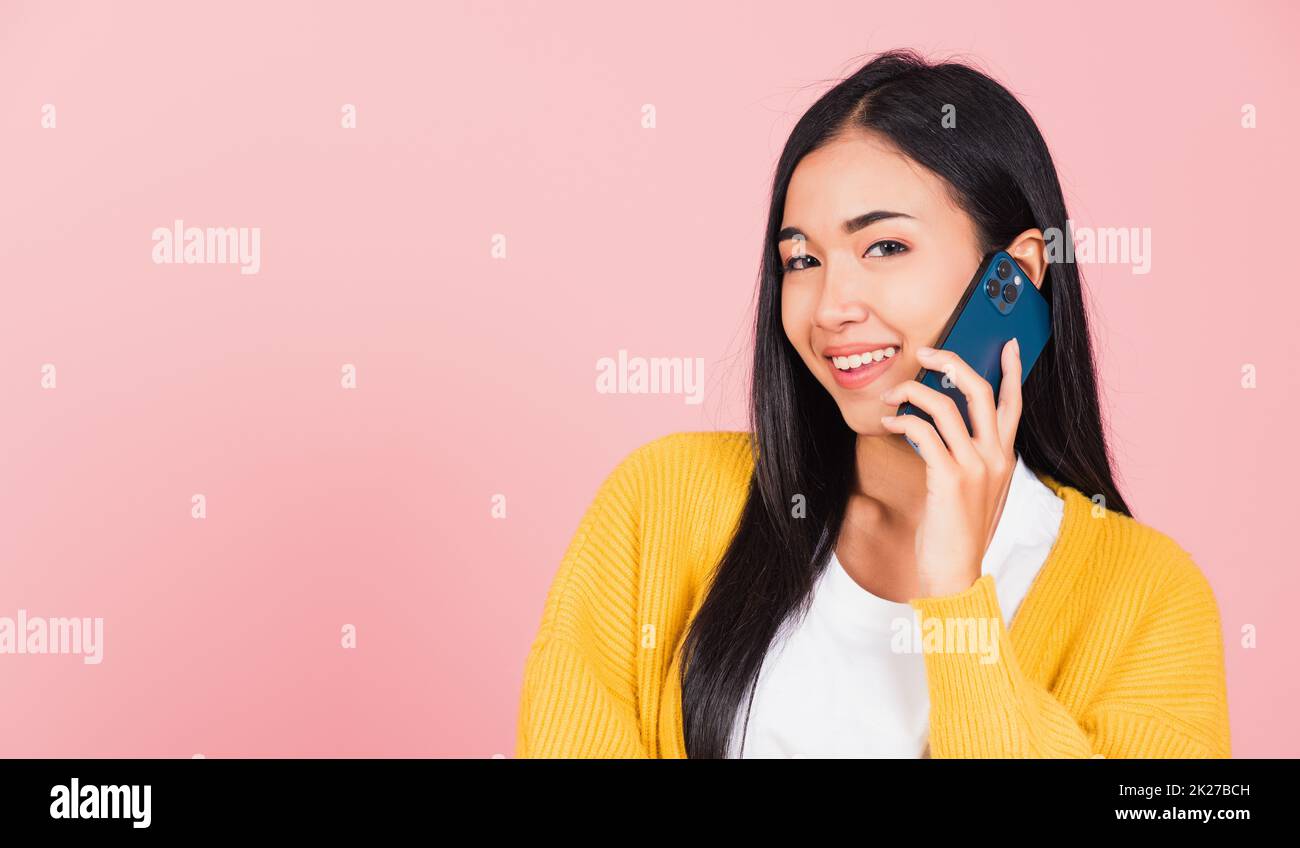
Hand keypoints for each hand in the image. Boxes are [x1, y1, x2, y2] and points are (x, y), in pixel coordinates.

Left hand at [877, 339, 1023, 597]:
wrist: (955, 574)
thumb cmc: (958, 531)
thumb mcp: (976, 490)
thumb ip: (971, 458)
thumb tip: (946, 425)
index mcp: (1005, 458)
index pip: (1013, 404)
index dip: (1011, 370)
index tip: (1006, 343)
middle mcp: (996, 457)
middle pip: (980, 391)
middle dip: (951, 362)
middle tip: (924, 353)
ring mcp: (975, 467)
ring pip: (946, 406)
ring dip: (913, 392)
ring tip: (892, 395)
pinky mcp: (950, 478)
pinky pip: (923, 432)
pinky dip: (902, 420)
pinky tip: (888, 423)